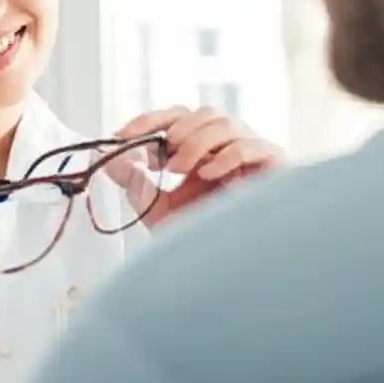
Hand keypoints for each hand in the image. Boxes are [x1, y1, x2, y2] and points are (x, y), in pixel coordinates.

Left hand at [108, 106, 283, 227]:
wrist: (237, 268)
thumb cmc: (204, 238)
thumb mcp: (160, 211)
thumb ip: (136, 184)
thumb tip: (109, 160)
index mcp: (204, 152)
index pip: (178, 118)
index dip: (149, 121)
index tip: (120, 136)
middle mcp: (230, 148)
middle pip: (206, 114)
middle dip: (177, 129)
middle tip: (159, 157)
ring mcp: (254, 155)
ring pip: (226, 124)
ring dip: (196, 142)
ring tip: (178, 169)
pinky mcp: (274, 168)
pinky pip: (252, 146)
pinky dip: (227, 156)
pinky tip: (209, 176)